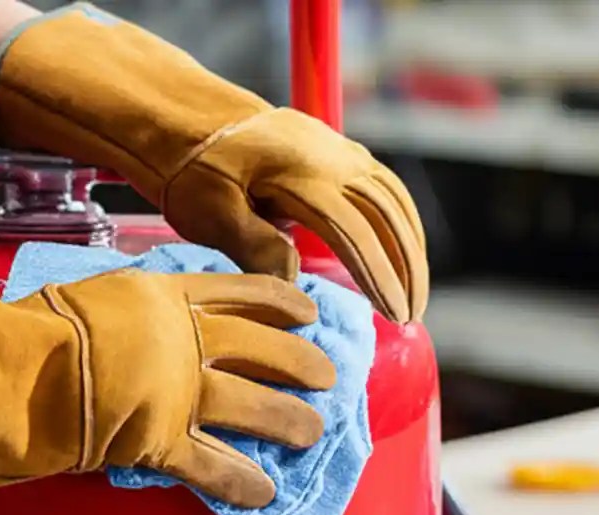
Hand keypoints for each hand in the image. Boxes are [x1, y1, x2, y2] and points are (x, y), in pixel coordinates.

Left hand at [0, 2, 428, 322]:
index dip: (380, 275)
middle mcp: (331, 158)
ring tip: (416, 290)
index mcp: (302, 175)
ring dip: (411, 244)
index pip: (355, 232)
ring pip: (393, 198)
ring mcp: (337, 149)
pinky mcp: (337, 149)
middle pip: (388, 215)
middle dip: (407, 267)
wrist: (183, 117)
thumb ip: (255, 248)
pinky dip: (402, 218)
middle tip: (412, 314)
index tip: (394, 314)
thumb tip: (295, 284)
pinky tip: (405, 246)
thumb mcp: (211, 213)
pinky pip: (384, 184)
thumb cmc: (191, 170)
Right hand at [0, 271, 334, 512]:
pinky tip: (266, 494)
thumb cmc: (38, 324)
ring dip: (290, 422)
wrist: (13, 369)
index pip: (243, 293)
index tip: (310, 311)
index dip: (283, 303)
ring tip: (315, 432)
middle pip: (264, 349)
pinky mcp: (164, 441)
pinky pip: (215, 467)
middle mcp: (186, 340)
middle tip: (329, 376)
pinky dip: (243, 484)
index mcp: (169, 296)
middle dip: (302, 363)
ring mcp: (179, 391)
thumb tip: (146, 304)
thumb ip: (135, 302)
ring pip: (255, 406)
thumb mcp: (96, 290)